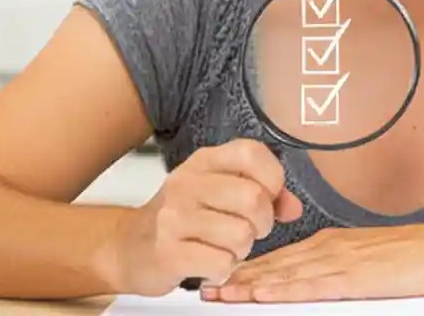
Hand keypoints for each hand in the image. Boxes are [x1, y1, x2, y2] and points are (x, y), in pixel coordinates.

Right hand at [108, 139, 303, 295]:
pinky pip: (222, 264)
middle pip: (254, 199)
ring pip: (241, 235)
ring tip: (223, 248)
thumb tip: (293, 207)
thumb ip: (262, 194)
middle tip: (249, 230)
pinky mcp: (168, 252)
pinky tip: (209, 264)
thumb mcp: (218, 193)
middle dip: (262, 224)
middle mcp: (187, 183)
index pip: (252, 153)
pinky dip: (223, 270)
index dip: (273, 179)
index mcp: (203, 161)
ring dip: (241, 250)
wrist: (129, 246)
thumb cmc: (181, 218)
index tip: (269, 196)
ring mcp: (175, 217)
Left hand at [203, 223, 423, 302]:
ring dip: (249, 285)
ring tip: (220, 293)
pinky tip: (261, 293)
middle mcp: (328, 249)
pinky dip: (282, 289)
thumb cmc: (414, 257)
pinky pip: (310, 285)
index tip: (223, 278)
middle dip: (238, 278)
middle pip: (273, 266)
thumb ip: (339, 268)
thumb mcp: (368, 259)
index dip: (249, 269)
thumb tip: (319, 281)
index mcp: (330, 244)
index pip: (280, 259)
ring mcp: (339, 263)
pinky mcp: (353, 279)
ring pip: (283, 275)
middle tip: (205, 287)